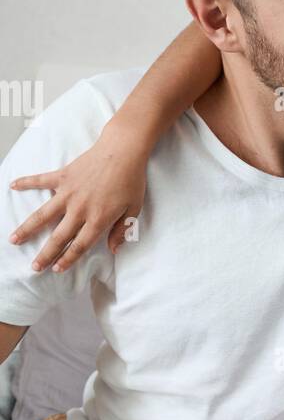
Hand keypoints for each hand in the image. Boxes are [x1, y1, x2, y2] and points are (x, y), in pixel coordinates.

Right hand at [8, 119, 148, 271]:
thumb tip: (113, 249)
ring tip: (13, 239)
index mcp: (98, 219)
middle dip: (46, 254)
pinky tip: (12, 186)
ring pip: (43, 215)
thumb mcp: (134, 209)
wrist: (124, 150)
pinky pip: (41, 180)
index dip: (68, 260)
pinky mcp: (63, 176)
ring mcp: (69, 193)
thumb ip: (122, 230)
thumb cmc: (132, 180)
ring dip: (27, 229)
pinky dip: (26, 182)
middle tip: (34, 266)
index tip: (57, 269)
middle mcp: (80, 209)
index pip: (80, 246)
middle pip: (59, 237)